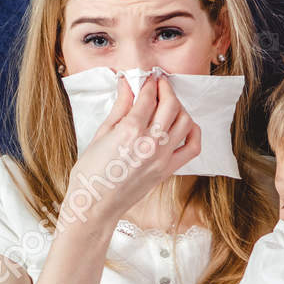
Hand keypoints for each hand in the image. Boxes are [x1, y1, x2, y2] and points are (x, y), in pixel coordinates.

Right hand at [62, 73, 200, 230]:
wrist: (94, 206)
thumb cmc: (91, 173)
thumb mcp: (101, 134)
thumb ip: (119, 108)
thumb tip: (126, 85)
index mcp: (130, 131)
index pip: (148, 96)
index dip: (148, 82)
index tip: (147, 77)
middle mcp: (150, 143)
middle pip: (170, 104)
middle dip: (166, 89)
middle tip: (159, 84)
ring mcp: (162, 157)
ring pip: (184, 121)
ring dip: (179, 107)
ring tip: (167, 104)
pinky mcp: (167, 170)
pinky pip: (193, 146)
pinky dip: (193, 131)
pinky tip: (183, 125)